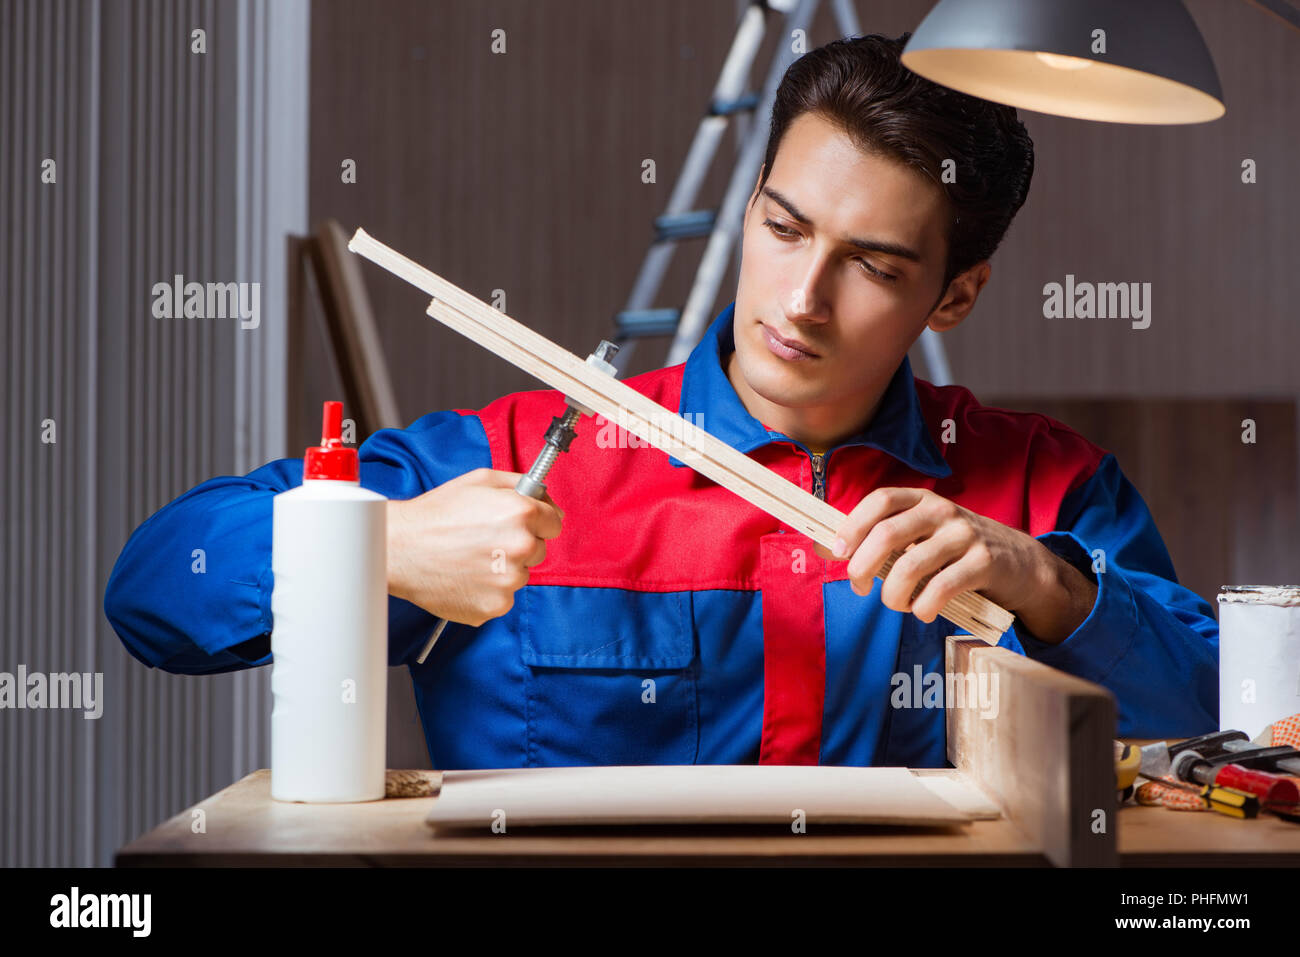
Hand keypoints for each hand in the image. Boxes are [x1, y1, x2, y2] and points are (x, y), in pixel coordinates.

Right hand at [386, 468, 563, 625]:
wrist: (400, 548)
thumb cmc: (435, 513)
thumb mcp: (479, 480)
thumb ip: (519, 484)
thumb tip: (546, 498)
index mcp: (520, 513)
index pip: (555, 522)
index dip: (537, 521)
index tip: (520, 524)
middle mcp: (521, 546)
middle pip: (539, 550)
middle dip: (518, 545)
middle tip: (485, 540)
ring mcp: (509, 580)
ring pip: (520, 575)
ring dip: (503, 569)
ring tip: (469, 558)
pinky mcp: (495, 605)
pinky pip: (503, 597)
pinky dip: (488, 590)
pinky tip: (465, 576)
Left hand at [814, 487, 1096, 642]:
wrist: (1022, 565)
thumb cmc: (957, 552)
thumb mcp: (923, 536)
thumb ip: (881, 540)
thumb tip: (824, 547)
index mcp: (922, 500)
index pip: (880, 500)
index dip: (852, 524)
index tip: (836, 553)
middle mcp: (942, 511)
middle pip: (887, 534)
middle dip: (862, 566)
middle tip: (857, 587)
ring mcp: (965, 535)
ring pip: (910, 566)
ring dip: (893, 595)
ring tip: (896, 605)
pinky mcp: (985, 562)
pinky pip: (941, 588)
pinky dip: (924, 607)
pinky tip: (925, 613)